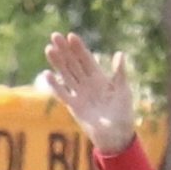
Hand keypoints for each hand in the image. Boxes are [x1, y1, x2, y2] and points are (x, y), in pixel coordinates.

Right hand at [40, 31, 136, 155]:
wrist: (117, 134)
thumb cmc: (122, 111)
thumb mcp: (123, 90)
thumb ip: (120, 73)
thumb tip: (120, 53)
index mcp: (99, 78)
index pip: (86, 59)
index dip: (79, 48)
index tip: (71, 35)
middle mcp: (87, 83)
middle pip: (73, 63)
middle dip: (65, 50)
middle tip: (55, 35)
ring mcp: (79, 94)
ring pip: (66, 74)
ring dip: (58, 63)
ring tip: (49, 49)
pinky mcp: (74, 106)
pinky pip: (63, 94)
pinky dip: (55, 85)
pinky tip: (47, 74)